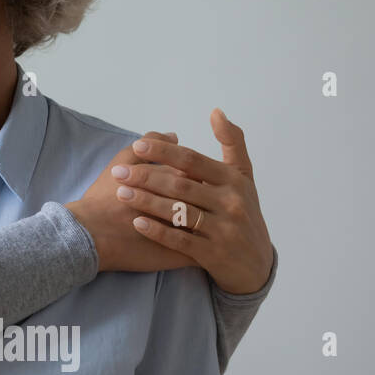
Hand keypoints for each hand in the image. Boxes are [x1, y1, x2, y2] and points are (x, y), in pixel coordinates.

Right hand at [65, 132, 194, 272]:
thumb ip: (149, 142)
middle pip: (207, 199)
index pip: (198, 175)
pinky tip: (194, 241)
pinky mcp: (182, 255)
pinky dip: (201, 245)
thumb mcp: (121, 161)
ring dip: (205, 222)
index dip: (191, 176)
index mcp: (174, 183)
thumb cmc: (103, 198)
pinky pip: (201, 251)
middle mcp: (186, 206)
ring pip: (208, 225)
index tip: (182, 181)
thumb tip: (174, 135)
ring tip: (192, 221)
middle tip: (186, 201)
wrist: (89, 234)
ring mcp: (186, 232)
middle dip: (202, 198)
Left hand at [110, 109, 274, 294]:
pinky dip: (157, 231)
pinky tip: (136, 222)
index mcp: (234, 180)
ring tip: (120, 192)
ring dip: (146, 201)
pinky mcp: (213, 254)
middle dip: (146, 177)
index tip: (137, 146)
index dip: (164, 152)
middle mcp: (231, 203)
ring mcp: (223, 230)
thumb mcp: (243, 176)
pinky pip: (180, 241)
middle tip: (118, 172)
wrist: (256, 262)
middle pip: (181, 185)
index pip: (193, 161)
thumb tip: (215, 111)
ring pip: (178, 212)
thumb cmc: (244, 211)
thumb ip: (232, 143)